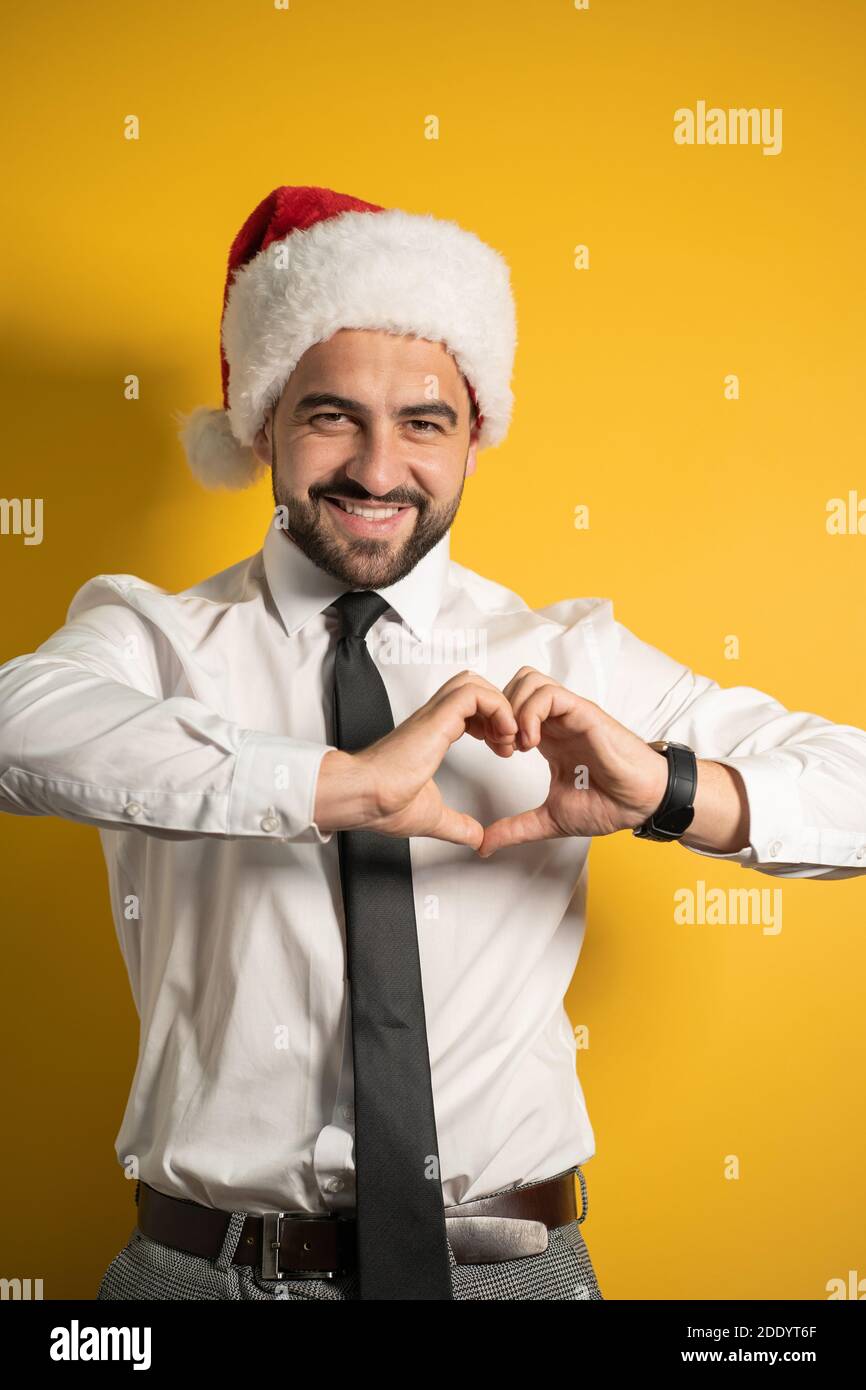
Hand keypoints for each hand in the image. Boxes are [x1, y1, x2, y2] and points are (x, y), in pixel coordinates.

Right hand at [314, 670, 518, 849]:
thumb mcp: (432, 816)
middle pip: (473, 686)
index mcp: (431, 735)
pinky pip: (473, 694)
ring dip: (499, 705)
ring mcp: (433, 716)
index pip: (469, 707)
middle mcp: (432, 720)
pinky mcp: (435, 719)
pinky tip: (501, 735)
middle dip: (499, 707)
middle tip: (507, 739)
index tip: (501, 748)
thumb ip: (456, 825)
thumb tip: (474, 837)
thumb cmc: (382, 802)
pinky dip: (496, 708)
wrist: (363, 796)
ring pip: (474, 683)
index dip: (493, 722)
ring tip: (506, 736)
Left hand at [478, 667, 670, 856]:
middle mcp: (556, 720)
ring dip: (513, 709)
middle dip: (497, 712)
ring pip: (528, 680)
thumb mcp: (549, 819)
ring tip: (516, 745)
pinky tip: (532, 744)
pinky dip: (530, 714)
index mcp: (546, 737)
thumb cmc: (607, 803)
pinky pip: (549, 694)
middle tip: (501, 746)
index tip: (494, 754)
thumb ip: (516, 828)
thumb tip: (484, 845)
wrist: (642, 803)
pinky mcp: (584, 713)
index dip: (491, 725)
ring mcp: (570, 714)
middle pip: (513, 684)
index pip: (508, 707)